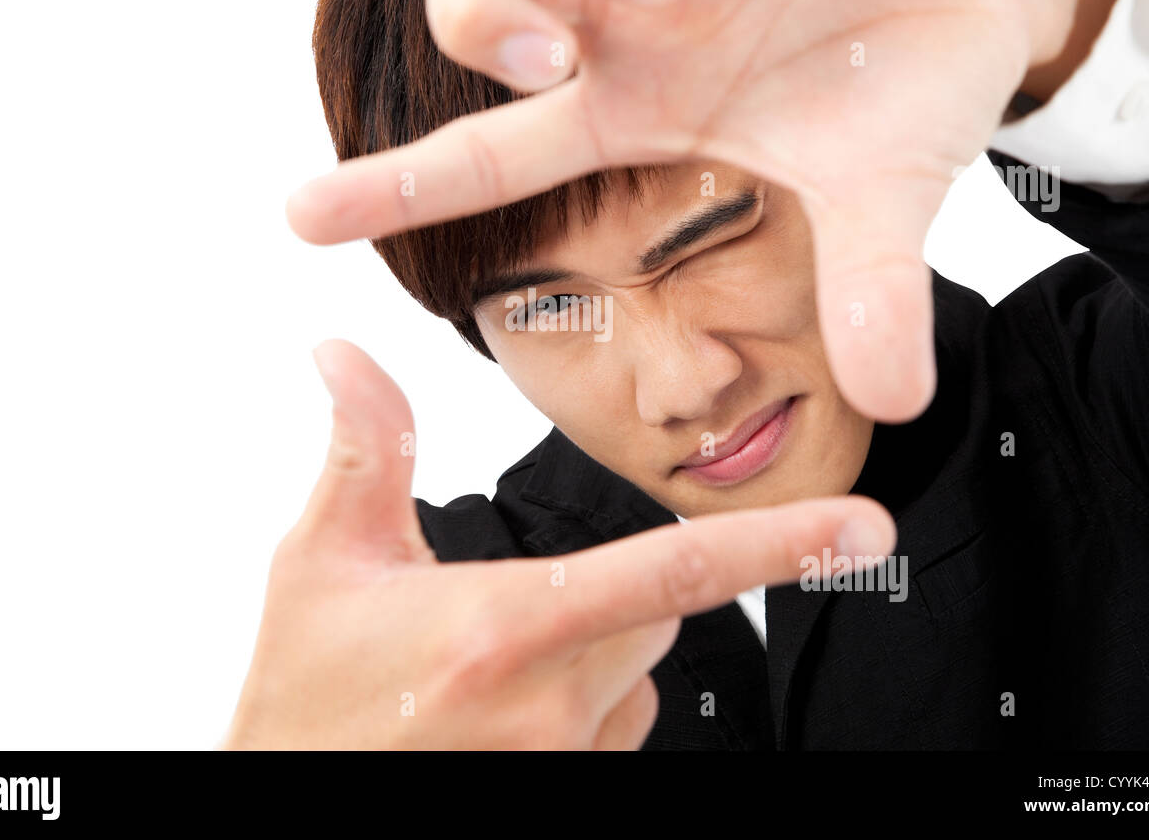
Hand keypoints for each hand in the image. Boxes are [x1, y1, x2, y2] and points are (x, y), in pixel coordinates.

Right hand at [221, 340, 894, 748]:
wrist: (286, 795)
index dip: (778, 544)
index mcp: (504, 626)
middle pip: (653, 614)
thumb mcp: (322, 563)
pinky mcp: (573, 795)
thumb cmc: (301, 698)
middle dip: (607, 593)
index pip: (670, 572)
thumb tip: (342, 352)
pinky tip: (500, 716)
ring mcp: (566, 764)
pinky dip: (581, 711)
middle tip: (499, 609)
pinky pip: (618, 732)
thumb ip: (366, 449)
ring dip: (591, 655)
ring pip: (637, 675)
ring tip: (486, 672)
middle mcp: (552, 705)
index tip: (862, 528)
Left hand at [287, 0, 1070, 421]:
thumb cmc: (917, 75)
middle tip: (551, 57)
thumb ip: (869, 287)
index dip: (392, 183)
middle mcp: (617, 19)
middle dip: (476, 28)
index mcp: (637, 107)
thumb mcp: (890, 187)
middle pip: (468, 5)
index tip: (297, 217)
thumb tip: (896, 407)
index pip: (491, 155)